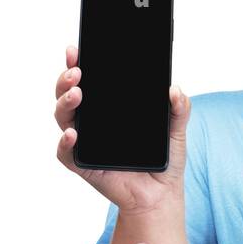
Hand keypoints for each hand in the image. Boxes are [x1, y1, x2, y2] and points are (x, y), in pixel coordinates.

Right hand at [54, 43, 189, 215]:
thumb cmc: (164, 160)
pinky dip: (65, 142)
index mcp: (108, 108)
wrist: (162, 195)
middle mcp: (91, 122)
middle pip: (68, 94)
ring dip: (65, 103)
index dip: (77, 64)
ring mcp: (84, 143)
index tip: (76, 49)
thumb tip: (175, 90)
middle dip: (67, 79)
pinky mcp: (83, 166)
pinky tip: (73, 134)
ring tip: (77, 94)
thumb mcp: (176, 131)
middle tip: (78, 72)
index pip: (88, 81)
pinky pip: (66, 153)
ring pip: (63, 118)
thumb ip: (178, 109)